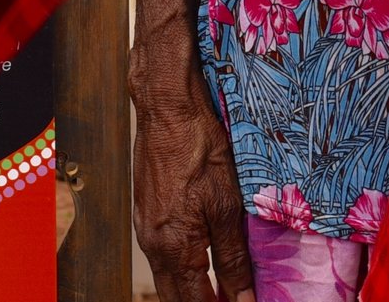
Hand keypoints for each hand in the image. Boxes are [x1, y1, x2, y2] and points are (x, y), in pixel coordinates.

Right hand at [130, 24, 255, 301]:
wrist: (167, 106)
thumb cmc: (198, 149)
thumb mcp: (226, 207)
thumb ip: (233, 259)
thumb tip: (244, 299)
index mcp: (174, 247)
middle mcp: (153, 243)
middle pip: (175, 296)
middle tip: (233, 301)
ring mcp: (144, 226)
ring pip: (167, 277)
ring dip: (190, 290)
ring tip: (221, 291)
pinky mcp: (144, 209)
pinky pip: (161, 254)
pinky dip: (180, 268)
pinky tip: (200, 261)